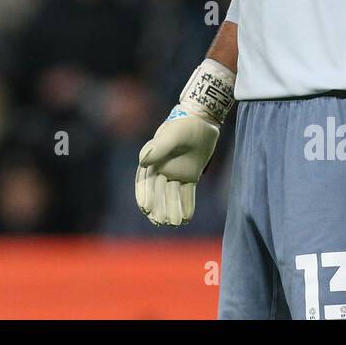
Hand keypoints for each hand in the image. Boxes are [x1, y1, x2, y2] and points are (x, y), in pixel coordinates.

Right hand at [135, 58, 234, 226]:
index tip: (146, 208)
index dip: (144, 195)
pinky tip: (187, 218)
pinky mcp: (189, 176)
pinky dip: (186, 205)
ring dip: (172, 209)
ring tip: (175, 223)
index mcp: (152, 160)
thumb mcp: (173, 135)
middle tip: (161, 222)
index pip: (144, 182)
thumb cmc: (184, 126)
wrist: (203, 121)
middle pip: (158, 193)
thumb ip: (159, 147)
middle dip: (159, 208)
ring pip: (172, 195)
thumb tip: (143, 162)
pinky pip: (187, 194)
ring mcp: (175, 174)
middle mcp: (161, 169)